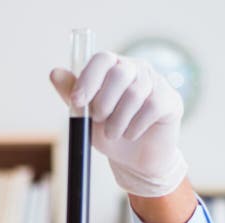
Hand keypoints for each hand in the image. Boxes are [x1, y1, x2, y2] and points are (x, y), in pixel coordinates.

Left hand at [50, 52, 186, 196]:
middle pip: (120, 73)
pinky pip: (151, 107)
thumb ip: (72, 95)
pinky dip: (134, 127)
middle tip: (99, 120)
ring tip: (113, 133)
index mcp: (113, 69)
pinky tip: (131, 134)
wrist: (133, 160)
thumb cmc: (109, 132)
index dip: (88, 79)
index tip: (77, 101)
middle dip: (103, 102)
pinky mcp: (170, 100)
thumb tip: (54, 72)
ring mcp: (156, 82)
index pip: (102, 59)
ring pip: (135, 93)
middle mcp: (137, 70)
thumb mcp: (85, 116)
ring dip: (117, 121)